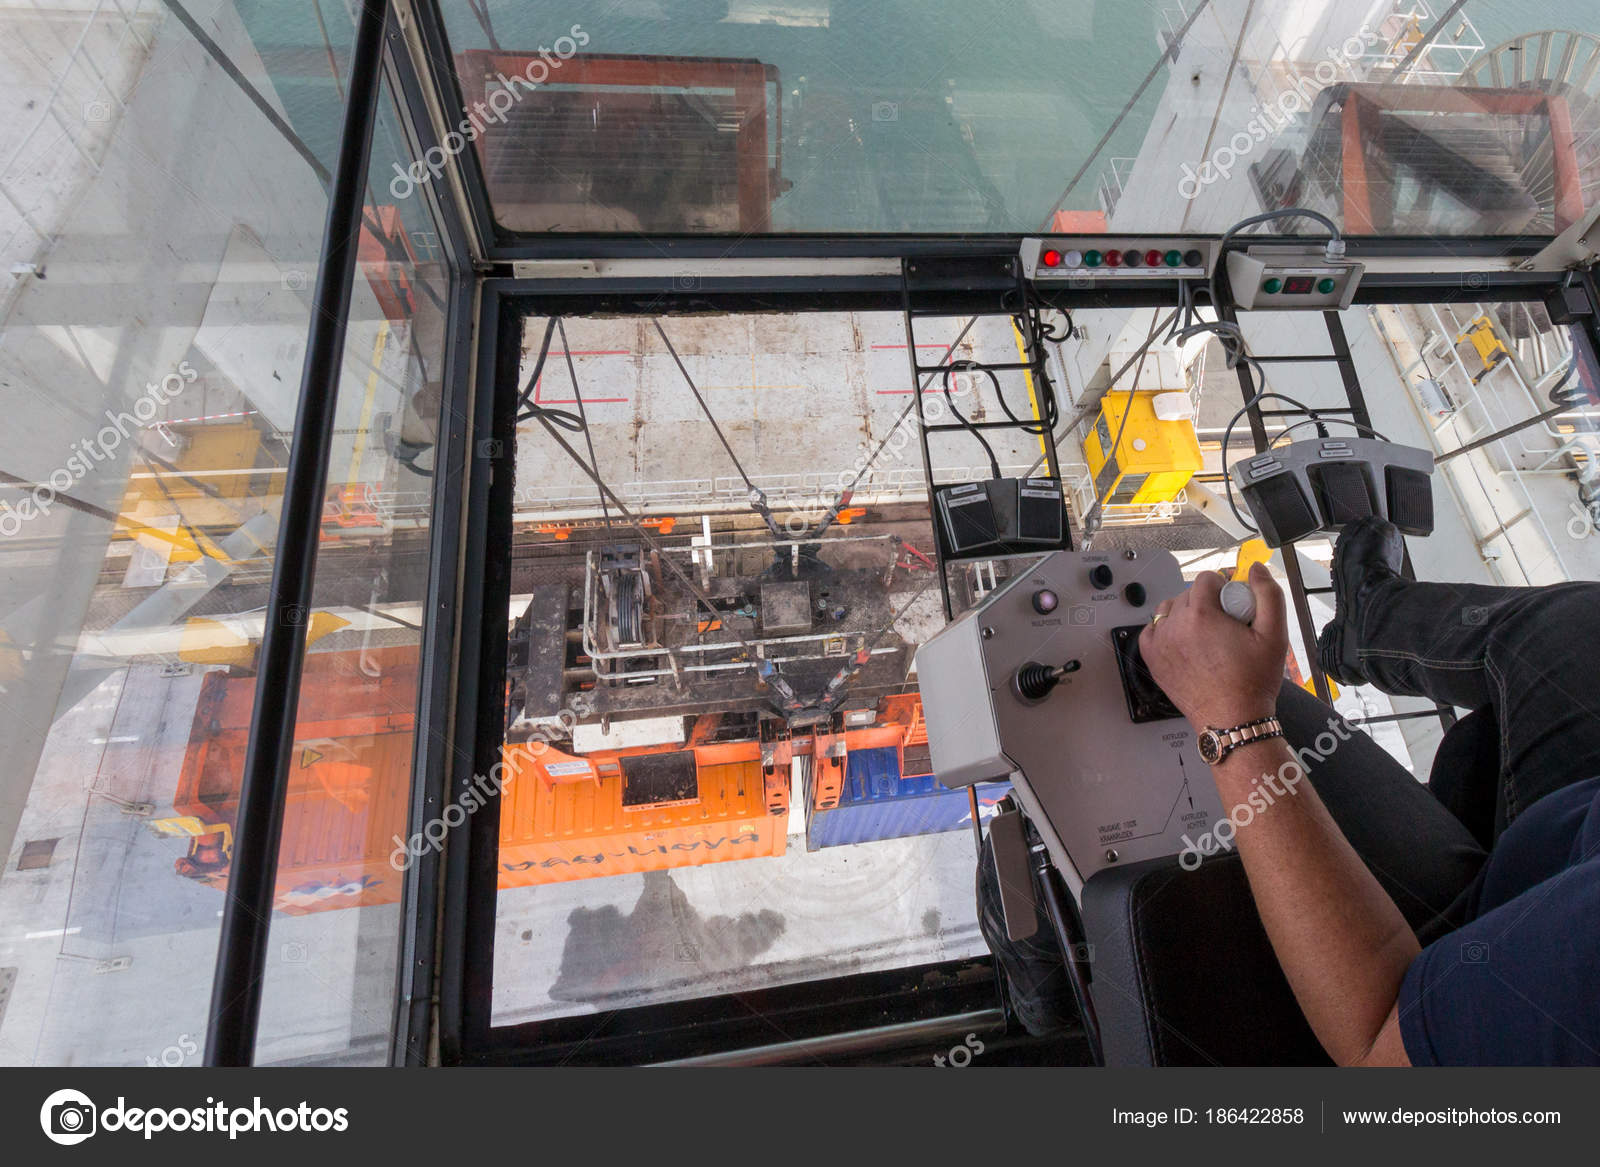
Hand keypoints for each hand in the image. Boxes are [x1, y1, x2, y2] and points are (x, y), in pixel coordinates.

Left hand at [1138, 563, 1288, 729]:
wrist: (1233, 719)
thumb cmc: (1252, 682)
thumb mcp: (1275, 634)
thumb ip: (1269, 594)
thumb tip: (1257, 570)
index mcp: (1201, 615)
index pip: (1206, 579)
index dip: (1224, 585)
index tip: (1233, 601)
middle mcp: (1175, 626)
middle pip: (1188, 593)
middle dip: (1208, 600)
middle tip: (1226, 622)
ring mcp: (1160, 644)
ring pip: (1169, 609)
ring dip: (1185, 612)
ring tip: (1206, 631)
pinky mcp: (1153, 659)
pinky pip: (1152, 630)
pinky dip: (1166, 630)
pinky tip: (1185, 640)